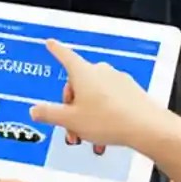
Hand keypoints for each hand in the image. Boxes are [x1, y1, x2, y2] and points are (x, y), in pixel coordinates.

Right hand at [29, 39, 165, 149]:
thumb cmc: (109, 120)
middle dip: (71, 108)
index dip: (55, 50)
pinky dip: (103, 117)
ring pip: (93, 97)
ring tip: (89, 139)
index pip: (65, 56)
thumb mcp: (70, 120)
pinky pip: (109, 101)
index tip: (51, 43)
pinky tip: (104, 136)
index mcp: (83, 73)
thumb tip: (35, 110)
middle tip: (71, 128)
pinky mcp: (129, 92)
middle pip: (77, 85)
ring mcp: (116, 80)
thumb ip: (49, 114)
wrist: (145, 127)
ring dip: (87, 117)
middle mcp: (100, 72)